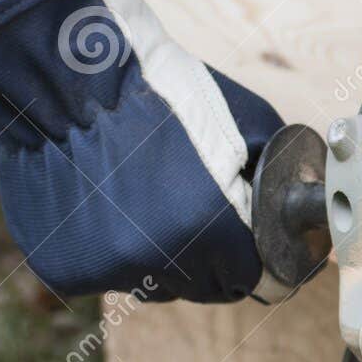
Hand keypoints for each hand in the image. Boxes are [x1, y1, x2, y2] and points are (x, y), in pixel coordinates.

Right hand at [0, 0, 280, 302]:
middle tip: (194, 211)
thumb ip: (276, 180)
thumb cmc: (162, 92)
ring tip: (146, 199)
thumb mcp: (249, 125)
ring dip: (158, 256)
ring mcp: (103, 266)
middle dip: (209, 257)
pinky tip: (106, 203)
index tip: (248, 243)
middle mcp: (154, 259)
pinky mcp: (63, 266)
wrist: (69, 76)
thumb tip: (298, 214)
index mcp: (207, 229)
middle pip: (202, 285)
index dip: (252, 255)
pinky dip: (110, 249)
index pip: (250, 276)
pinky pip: (105, 272)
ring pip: (152, 281)